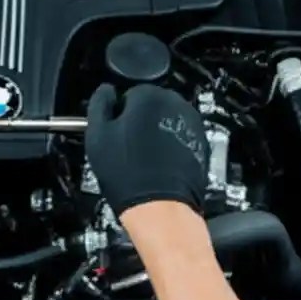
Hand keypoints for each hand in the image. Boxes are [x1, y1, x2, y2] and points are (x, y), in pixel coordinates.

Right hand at [85, 83, 208, 214]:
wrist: (160, 207)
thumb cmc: (128, 174)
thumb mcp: (98, 135)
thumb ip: (100, 104)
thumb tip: (105, 92)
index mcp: (149, 96)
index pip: (129, 95)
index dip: (119, 116)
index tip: (116, 134)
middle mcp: (175, 104)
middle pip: (150, 106)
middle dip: (139, 123)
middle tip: (128, 149)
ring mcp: (192, 124)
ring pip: (167, 122)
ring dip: (156, 135)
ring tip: (144, 160)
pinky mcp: (202, 144)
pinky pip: (180, 139)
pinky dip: (171, 148)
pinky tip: (160, 166)